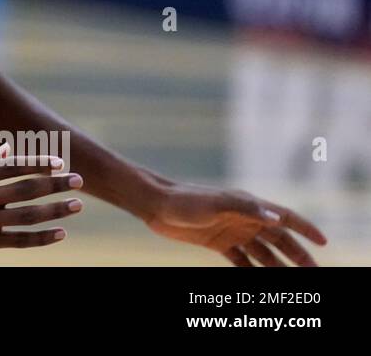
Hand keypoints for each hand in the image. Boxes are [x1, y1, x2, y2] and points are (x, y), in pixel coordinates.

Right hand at [0, 153, 83, 260]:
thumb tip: (7, 152)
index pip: (13, 165)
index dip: (40, 163)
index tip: (60, 162)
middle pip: (26, 188)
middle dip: (57, 184)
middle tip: (79, 180)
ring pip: (26, 215)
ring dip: (56, 210)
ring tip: (76, 206)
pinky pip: (17, 241)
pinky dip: (41, 237)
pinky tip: (59, 234)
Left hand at [143, 181, 326, 265]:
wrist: (157, 205)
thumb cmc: (186, 200)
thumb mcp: (217, 203)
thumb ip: (246, 208)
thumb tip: (276, 218)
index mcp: (249, 206)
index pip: (285, 217)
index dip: (305, 228)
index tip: (323, 242)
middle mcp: (244, 218)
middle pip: (279, 239)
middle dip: (297, 255)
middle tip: (313, 272)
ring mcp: (232, 231)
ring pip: (263, 252)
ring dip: (278, 266)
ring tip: (292, 281)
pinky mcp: (218, 242)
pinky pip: (241, 259)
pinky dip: (252, 270)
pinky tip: (260, 281)